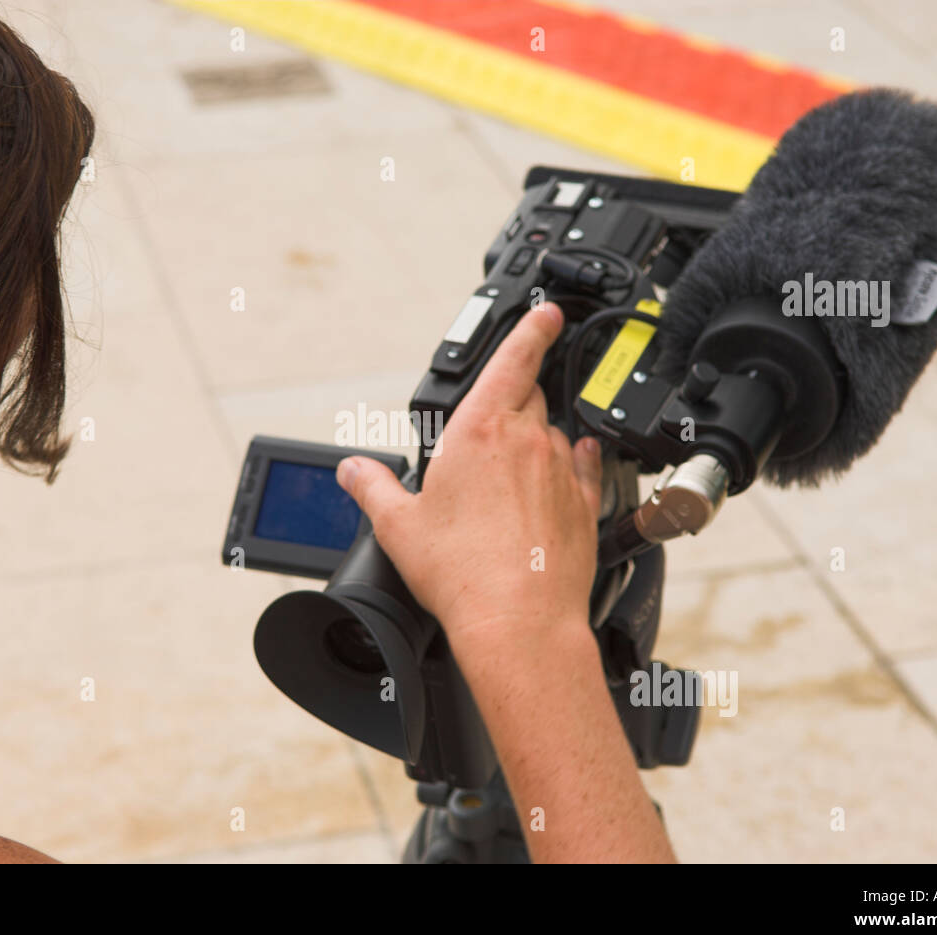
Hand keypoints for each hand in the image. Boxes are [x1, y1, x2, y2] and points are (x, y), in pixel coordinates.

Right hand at [335, 303, 602, 663]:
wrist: (518, 621)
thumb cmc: (460, 573)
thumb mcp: (397, 526)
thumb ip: (372, 487)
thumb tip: (352, 471)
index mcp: (479, 431)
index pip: (513, 359)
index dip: (531, 328)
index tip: (546, 311)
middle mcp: (526, 440)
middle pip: (529, 397)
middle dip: (514, 402)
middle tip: (490, 434)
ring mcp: (560, 471)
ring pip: (553, 435)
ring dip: (535, 443)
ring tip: (510, 482)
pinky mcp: (584, 504)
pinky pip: (582, 469)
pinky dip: (570, 467)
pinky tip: (556, 482)